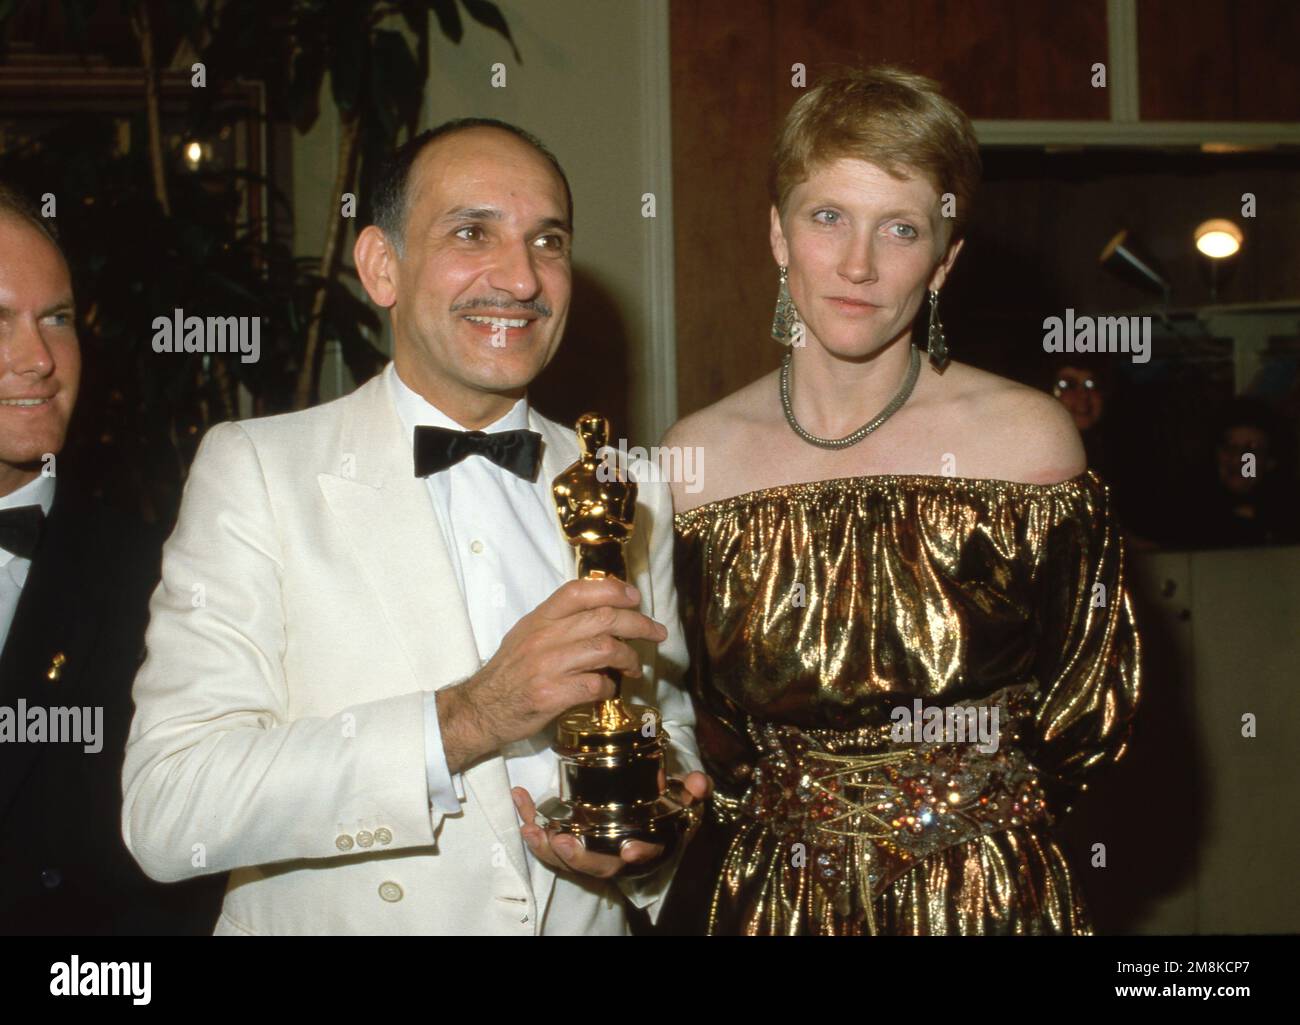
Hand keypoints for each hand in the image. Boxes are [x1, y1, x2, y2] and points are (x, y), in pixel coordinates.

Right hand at [439, 578, 667, 770]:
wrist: (480, 709)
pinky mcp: (551, 695)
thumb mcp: (527, 635)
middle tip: (657, 633)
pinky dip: (609, 688)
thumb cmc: (509, 673)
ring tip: (635, 668)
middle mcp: (544, 638)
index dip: (612, 590)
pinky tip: (608, 690)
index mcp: (539, 619)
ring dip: (629, 658)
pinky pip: (595, 685)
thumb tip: (604, 614)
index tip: (635, 597)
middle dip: (639, 624)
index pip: (578, 591)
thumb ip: (560, 623)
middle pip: (603, 619)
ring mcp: (547, 666)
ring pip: (605, 649)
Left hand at [511, 771, 711, 878]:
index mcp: (644, 846)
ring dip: (545, 845)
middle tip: (565, 841)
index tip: (629, 849)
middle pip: (596, 866)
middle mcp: (614, 855)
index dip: (638, 853)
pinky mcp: (566, 841)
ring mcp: (588, 850)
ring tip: (531, 827)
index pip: (644, 854)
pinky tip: (521, 798)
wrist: (640, 816)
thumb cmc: (660, 810)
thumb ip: (693, 792)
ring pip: (565, 859)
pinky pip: (545, 836)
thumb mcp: (682, 800)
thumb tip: (698, 783)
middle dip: (578, 857)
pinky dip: (530, 818)